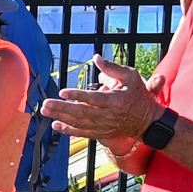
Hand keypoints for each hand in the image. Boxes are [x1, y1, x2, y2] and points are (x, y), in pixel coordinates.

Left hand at [41, 57, 161, 140]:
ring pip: (79, 123)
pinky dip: (68, 130)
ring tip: (45, 111)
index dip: (77, 95)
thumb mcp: (131, 77)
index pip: (93, 98)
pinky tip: (55, 125)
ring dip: (60, 118)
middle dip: (61, 108)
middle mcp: (108, 115)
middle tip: (45, 104)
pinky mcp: (100, 133)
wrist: (147, 122)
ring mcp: (103, 126)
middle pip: (81, 112)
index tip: (63, 92)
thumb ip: (112, 68)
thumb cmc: (139, 96)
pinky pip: (82, 133)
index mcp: (115, 100)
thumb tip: (96, 58)